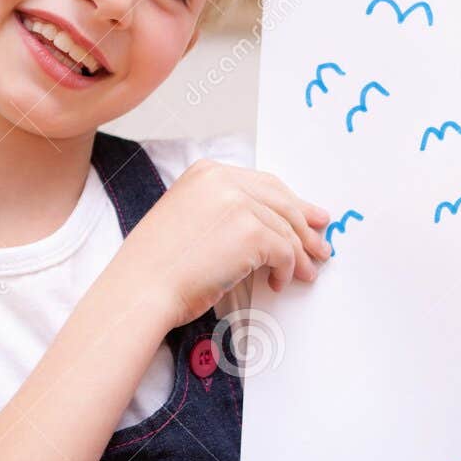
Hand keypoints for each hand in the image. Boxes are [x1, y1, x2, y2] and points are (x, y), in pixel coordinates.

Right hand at [116, 158, 331, 327]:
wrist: (141, 289)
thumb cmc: (158, 266)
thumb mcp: (189, 219)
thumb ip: (225, 212)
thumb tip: (270, 226)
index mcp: (206, 172)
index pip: (263, 184)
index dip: (291, 202)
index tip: (309, 215)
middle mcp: (223, 180)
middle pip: (281, 202)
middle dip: (305, 226)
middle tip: (320, 244)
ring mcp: (239, 204)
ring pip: (286, 229)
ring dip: (299, 255)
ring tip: (307, 271)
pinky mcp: (252, 232)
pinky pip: (284, 252)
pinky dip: (287, 270)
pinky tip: (278, 282)